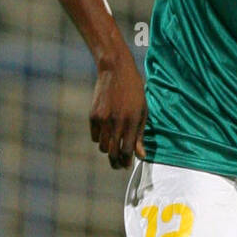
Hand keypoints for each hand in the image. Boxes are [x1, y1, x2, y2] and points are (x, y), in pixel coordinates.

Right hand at [89, 53, 147, 168]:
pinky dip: (100, 139)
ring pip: (102, 147)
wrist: (116, 71)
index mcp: (131, 122)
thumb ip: (140, 134)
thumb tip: (140, 155)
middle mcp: (116, 122)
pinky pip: (95, 137)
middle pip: (113, 153)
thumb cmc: (134, 91)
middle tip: (119, 165)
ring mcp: (103, 120)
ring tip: (114, 148)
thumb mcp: (142, 111)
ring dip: (108, 150)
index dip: (126, 161)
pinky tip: (106, 134)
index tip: (127, 164)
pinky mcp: (93, 116)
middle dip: (116, 162)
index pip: (127, 151)